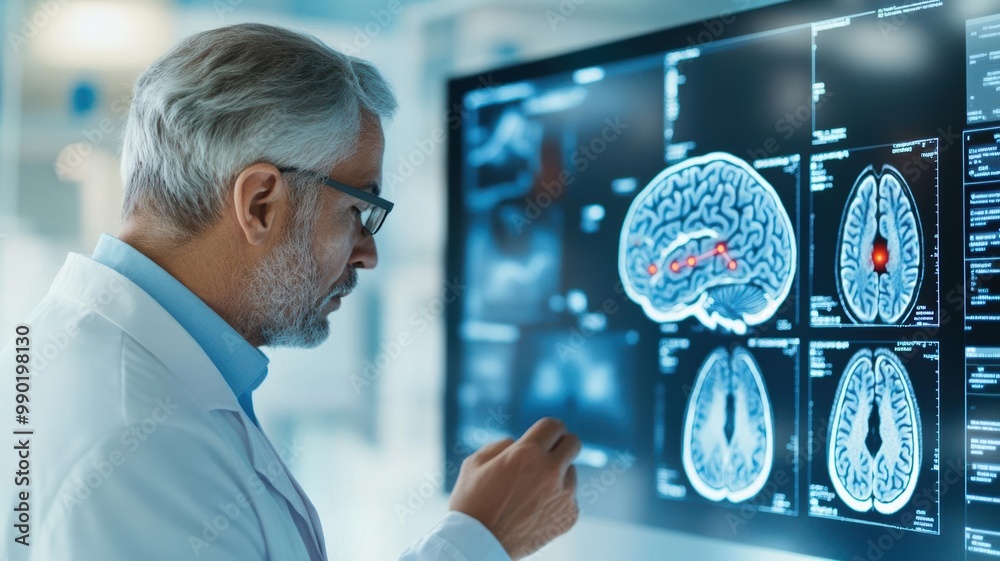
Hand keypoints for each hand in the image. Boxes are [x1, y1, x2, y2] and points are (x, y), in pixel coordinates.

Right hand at [448, 417, 581, 559]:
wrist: (478, 544)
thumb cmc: (472, 502)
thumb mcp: (475, 462)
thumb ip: (502, 445)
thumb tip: (519, 442)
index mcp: (527, 453)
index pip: (554, 425)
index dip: (548, 428)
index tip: (544, 435)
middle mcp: (550, 471)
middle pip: (573, 443)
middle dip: (561, 444)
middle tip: (547, 454)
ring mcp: (563, 496)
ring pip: (571, 472)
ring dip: (557, 474)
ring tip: (532, 491)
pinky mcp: (569, 516)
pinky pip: (569, 497)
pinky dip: (557, 499)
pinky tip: (535, 510)